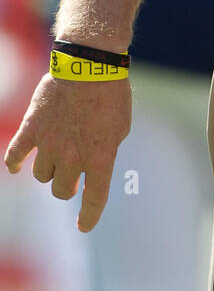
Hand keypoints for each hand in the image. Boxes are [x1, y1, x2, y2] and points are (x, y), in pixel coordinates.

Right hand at [4, 72, 130, 230]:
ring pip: (42, 175)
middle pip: (62, 189)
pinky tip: (15, 167)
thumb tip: (93, 161)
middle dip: (68, 185)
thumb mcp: (121, 126)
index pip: (94, 198)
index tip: (83, 226)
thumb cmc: (111, 93)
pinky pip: (15, 155)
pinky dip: (13, 164)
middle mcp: (73, 157)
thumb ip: (107, 148)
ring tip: (55, 156)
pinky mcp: (31, 129)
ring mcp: (49, 144)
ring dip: (49, 170)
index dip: (89, 216)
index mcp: (100, 157)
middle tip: (72, 175)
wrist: (89, 64)